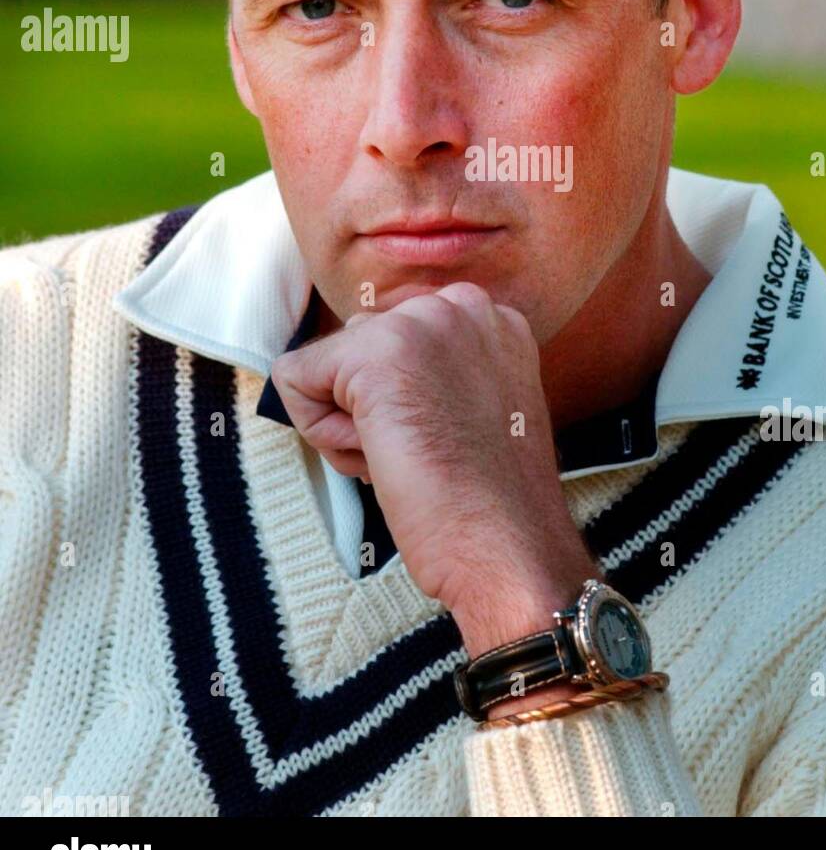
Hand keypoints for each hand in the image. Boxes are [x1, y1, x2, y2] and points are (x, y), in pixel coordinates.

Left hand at [270, 282, 599, 655]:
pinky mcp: (375, 352)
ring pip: (326, 364)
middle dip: (371, 406)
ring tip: (407, 458)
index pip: (396, 338)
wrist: (507, 546)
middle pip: (358, 344)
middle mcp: (460, 304)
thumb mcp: (477, 406)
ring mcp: (420, 322)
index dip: (401, 401)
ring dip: (348, 421)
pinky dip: (318, 431)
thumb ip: (436, 373)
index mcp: (490, 318)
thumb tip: (366, 377)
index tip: (445, 438)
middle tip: (423, 452)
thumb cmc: (489, 502)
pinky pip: (294, 379)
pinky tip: (378, 457)